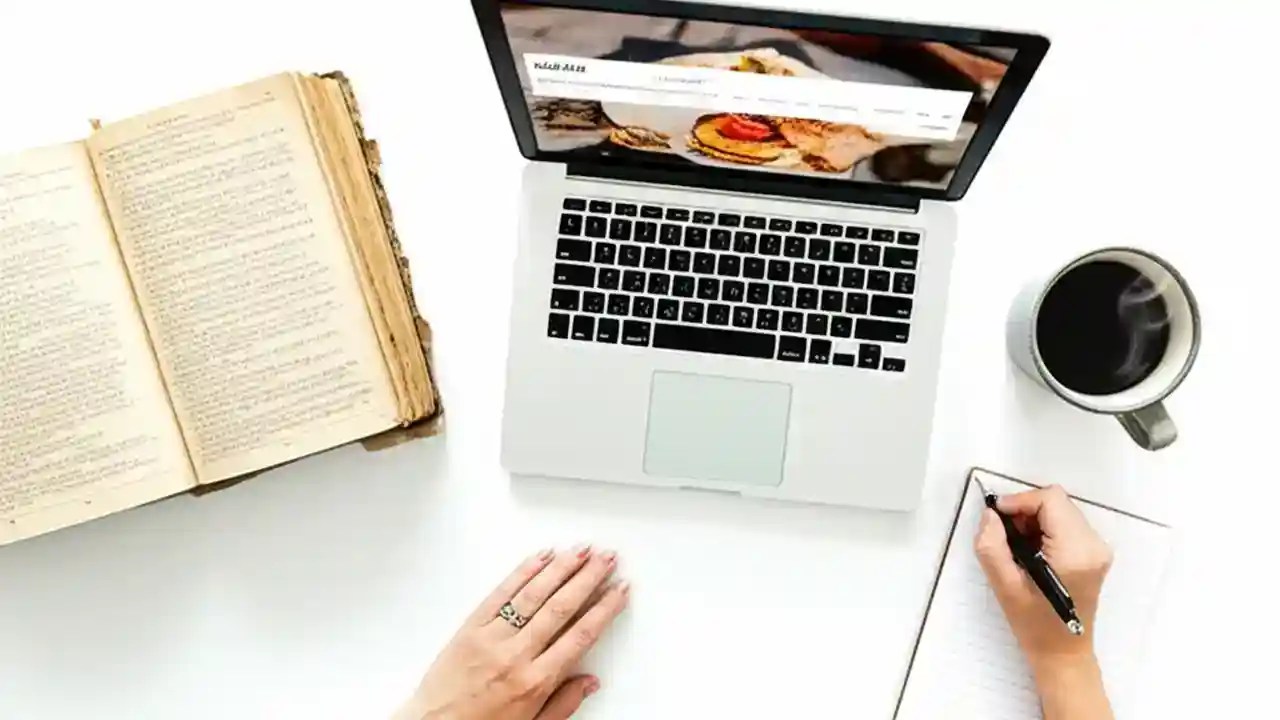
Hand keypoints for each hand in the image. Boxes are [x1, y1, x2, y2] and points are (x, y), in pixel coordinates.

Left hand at [395, 546, 629, 719]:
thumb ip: (563, 704)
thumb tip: (589, 682)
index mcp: (535, 682)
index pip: (581, 635)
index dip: (605, 608)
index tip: (619, 590)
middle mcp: (515, 656)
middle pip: (561, 607)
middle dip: (589, 578)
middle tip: (607, 559)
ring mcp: (491, 638)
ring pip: (533, 594)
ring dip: (561, 568)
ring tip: (580, 551)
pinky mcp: (470, 628)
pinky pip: (500, 594)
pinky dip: (522, 573)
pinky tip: (539, 559)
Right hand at [974, 486, 1113, 675]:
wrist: (1063, 653)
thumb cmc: (1036, 626)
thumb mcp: (1005, 587)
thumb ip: (992, 546)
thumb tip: (990, 515)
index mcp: (1076, 552)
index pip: (1050, 500)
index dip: (1019, 501)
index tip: (996, 517)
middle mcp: (1094, 545)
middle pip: (1056, 502)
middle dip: (1025, 511)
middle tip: (1003, 535)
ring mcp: (1097, 549)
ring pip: (1060, 511)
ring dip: (1033, 520)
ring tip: (1016, 547)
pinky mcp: (1094, 553)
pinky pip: (1065, 524)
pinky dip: (1044, 529)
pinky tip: (1031, 552)